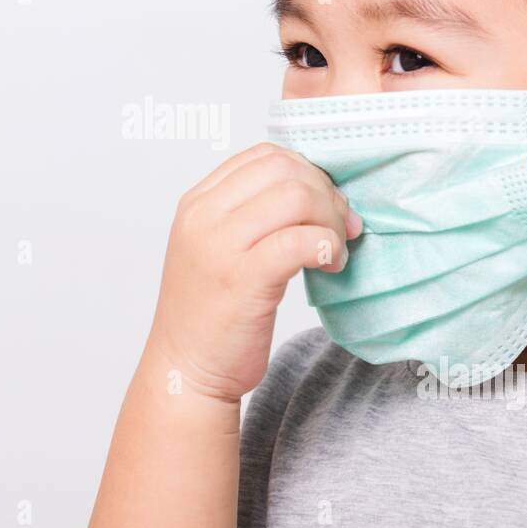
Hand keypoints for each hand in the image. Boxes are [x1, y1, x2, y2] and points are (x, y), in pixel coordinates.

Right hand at [147, 142, 361, 402]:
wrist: (185, 371)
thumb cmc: (211, 314)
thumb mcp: (217, 249)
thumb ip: (249, 214)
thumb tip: (316, 190)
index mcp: (197, 203)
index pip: (263, 156)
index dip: (307, 172)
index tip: (324, 203)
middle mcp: (203, 216)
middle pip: (284, 170)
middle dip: (325, 193)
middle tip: (341, 226)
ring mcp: (220, 246)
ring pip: (296, 196)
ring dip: (330, 219)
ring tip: (335, 249)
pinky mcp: (243, 279)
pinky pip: (301, 240)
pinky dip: (327, 247)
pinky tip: (330, 266)